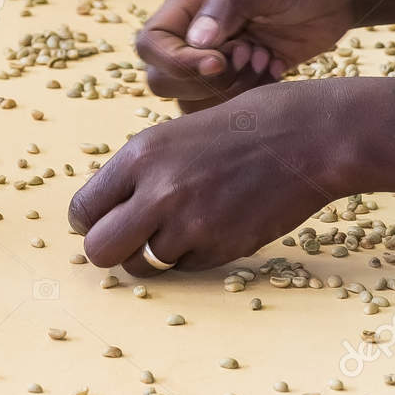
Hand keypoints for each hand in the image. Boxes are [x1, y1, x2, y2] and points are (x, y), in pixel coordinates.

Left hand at [68, 81, 349, 272]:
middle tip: (131, 239)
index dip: (91, 221)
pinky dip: (193, 255)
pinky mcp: (223, 248)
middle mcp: (158, 192)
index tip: (106, 220)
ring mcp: (191, 224)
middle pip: (99, 251)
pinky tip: (216, 223)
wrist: (311, 137)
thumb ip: (140, 172)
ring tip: (184, 225)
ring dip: (156, 254)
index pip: (84, 210)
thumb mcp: (177, 134)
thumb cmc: (245, 126)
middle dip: (111, 250)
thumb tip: (106, 213)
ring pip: (143, 265)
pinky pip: (185, 268)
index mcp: (140, 155)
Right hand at [136, 0, 358, 111]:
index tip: (220, 61)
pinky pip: (227, 107)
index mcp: (190, 4)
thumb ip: (228, 5)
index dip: (177, 61)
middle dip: (206, 82)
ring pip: (193, 100)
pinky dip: (252, 97)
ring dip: (231, 92)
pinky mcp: (243, 78)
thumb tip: (197, 42)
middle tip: (249, 56)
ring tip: (266, 59)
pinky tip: (277, 67)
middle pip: (164, 79)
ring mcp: (218, 59)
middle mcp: (195, 34)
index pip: (152, 44)